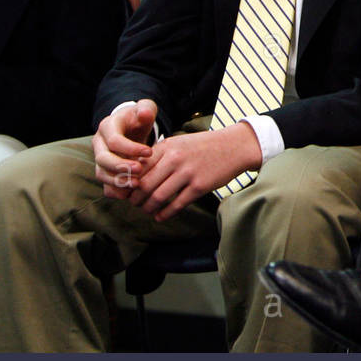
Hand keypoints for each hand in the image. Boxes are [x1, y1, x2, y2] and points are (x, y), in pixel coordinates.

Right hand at [92, 99, 156, 197]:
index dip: (131, 148)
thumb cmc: (140, 117)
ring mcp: (100, 158)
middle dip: (120, 167)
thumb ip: (146, 108)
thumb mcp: (145, 108)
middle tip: (139, 171)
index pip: (114, 140)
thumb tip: (144, 114)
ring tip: (137, 184)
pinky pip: (104, 185)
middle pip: (102, 159)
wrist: (132, 127)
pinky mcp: (105, 171)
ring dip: (118, 182)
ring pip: (101, 173)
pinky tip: (130, 193)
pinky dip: (115, 191)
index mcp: (108, 126)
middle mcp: (99, 143)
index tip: (149, 152)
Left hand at [129, 124, 261, 220]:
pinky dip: (165, 214)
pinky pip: (176, 205)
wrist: (234, 146)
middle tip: (134, 204)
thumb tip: (135, 174)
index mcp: (167, 147)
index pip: (138, 168)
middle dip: (135, 199)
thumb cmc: (204, 146)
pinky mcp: (200, 186)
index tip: (126, 192)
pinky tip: (161, 217)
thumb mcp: (179, 143)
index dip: (128, 184)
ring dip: (148, 208)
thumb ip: (159, 156)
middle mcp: (174, 159)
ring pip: (158, 197)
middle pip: (144, 185)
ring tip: (147, 211)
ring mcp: (187, 173)